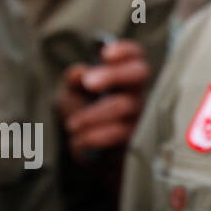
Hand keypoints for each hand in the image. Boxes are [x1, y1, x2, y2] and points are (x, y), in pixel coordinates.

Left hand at [54, 39, 149, 163]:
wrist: (86, 159)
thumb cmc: (83, 120)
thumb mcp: (71, 97)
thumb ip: (74, 82)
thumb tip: (80, 72)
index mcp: (122, 79)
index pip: (135, 57)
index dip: (126, 51)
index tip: (105, 54)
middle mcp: (136, 94)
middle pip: (139, 74)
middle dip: (114, 74)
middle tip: (90, 83)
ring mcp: (139, 117)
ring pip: (126, 106)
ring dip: (94, 113)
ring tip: (72, 124)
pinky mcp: (136, 141)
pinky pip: (120, 134)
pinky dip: (94, 136)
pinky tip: (79, 140)